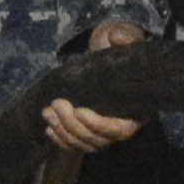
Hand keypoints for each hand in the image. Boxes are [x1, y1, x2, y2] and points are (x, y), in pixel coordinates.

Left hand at [46, 20, 154, 155]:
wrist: (107, 56)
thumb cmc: (118, 49)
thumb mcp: (124, 39)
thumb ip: (124, 37)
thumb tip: (116, 36)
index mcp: (136, 110)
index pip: (119, 130)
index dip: (97, 124)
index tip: (78, 110)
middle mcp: (122, 127)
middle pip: (98, 140)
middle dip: (73, 125)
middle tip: (56, 103)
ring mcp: (105, 134)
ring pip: (85, 144)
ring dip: (63, 131)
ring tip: (47, 112)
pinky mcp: (89, 134)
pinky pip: (76, 146)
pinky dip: (61, 140)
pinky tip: (49, 128)